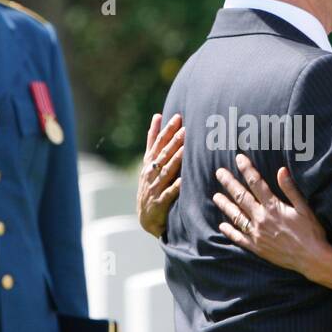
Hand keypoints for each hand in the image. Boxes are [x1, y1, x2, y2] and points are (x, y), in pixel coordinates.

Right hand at [136, 112, 183, 236]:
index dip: (167, 130)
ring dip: (175, 161)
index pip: (158, 143)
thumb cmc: (151, 183)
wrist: (146, 216)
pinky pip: (169, 193)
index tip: (178, 117)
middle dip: (174, 142)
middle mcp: (151, 172)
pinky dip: (175, 187)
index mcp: (149, 162)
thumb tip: (157, 115)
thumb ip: (153, 139)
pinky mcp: (160, 202)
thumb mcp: (149, 160)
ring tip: (185, 150)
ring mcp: (154, 187)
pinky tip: (183, 181)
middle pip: (163, 155)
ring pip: (166, 171)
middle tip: (185, 129)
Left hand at [214, 153, 327, 274]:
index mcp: (273, 207)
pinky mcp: (258, 248)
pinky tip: (222, 226)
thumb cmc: (312, 233)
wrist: (312, 259)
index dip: (247, 169)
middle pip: (241, 197)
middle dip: (230, 183)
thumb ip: (290, 189)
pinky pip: (239, 238)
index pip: (256, 183)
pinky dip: (230, 232)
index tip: (238, 158)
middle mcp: (262, 219)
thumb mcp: (304, 208)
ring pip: (236, 217)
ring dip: (225, 205)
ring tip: (216, 196)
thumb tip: (281, 170)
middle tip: (219, 173)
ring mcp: (257, 234)